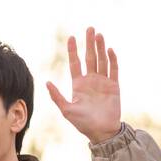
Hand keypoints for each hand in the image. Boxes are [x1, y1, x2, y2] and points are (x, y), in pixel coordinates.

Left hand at [46, 27, 120, 144]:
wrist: (101, 131)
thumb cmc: (83, 123)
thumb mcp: (66, 110)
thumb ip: (57, 96)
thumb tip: (47, 83)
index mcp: (78, 85)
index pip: (75, 63)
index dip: (73, 50)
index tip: (71, 37)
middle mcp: (91, 81)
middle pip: (90, 57)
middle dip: (89, 43)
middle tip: (90, 28)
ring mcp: (103, 82)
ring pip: (102, 60)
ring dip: (101, 47)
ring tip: (99, 34)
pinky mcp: (114, 86)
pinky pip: (113, 70)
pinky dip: (112, 59)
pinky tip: (110, 50)